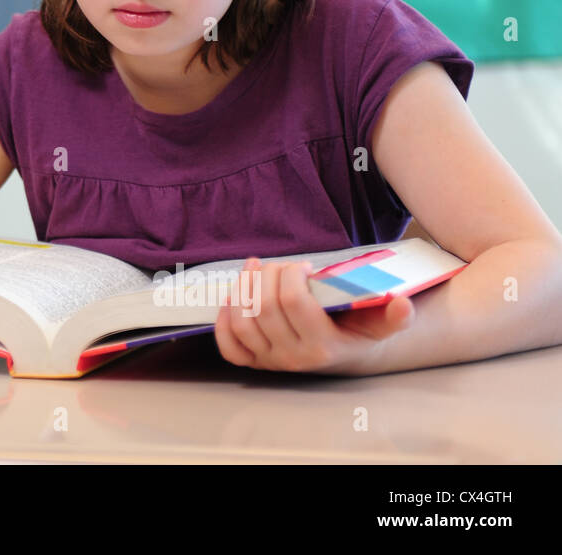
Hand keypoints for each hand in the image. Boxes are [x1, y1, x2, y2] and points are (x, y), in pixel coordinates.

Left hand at [213, 257, 414, 373]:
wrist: (345, 355)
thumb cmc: (359, 330)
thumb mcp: (381, 323)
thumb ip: (394, 316)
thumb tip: (402, 304)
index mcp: (323, 347)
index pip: (294, 304)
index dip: (291, 276)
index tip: (302, 266)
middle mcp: (294, 357)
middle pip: (265, 308)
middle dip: (267, 276)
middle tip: (277, 264)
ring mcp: (271, 361)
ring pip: (243, 321)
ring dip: (242, 288)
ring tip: (254, 268)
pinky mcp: (255, 361)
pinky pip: (229, 347)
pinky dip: (223, 320)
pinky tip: (231, 297)